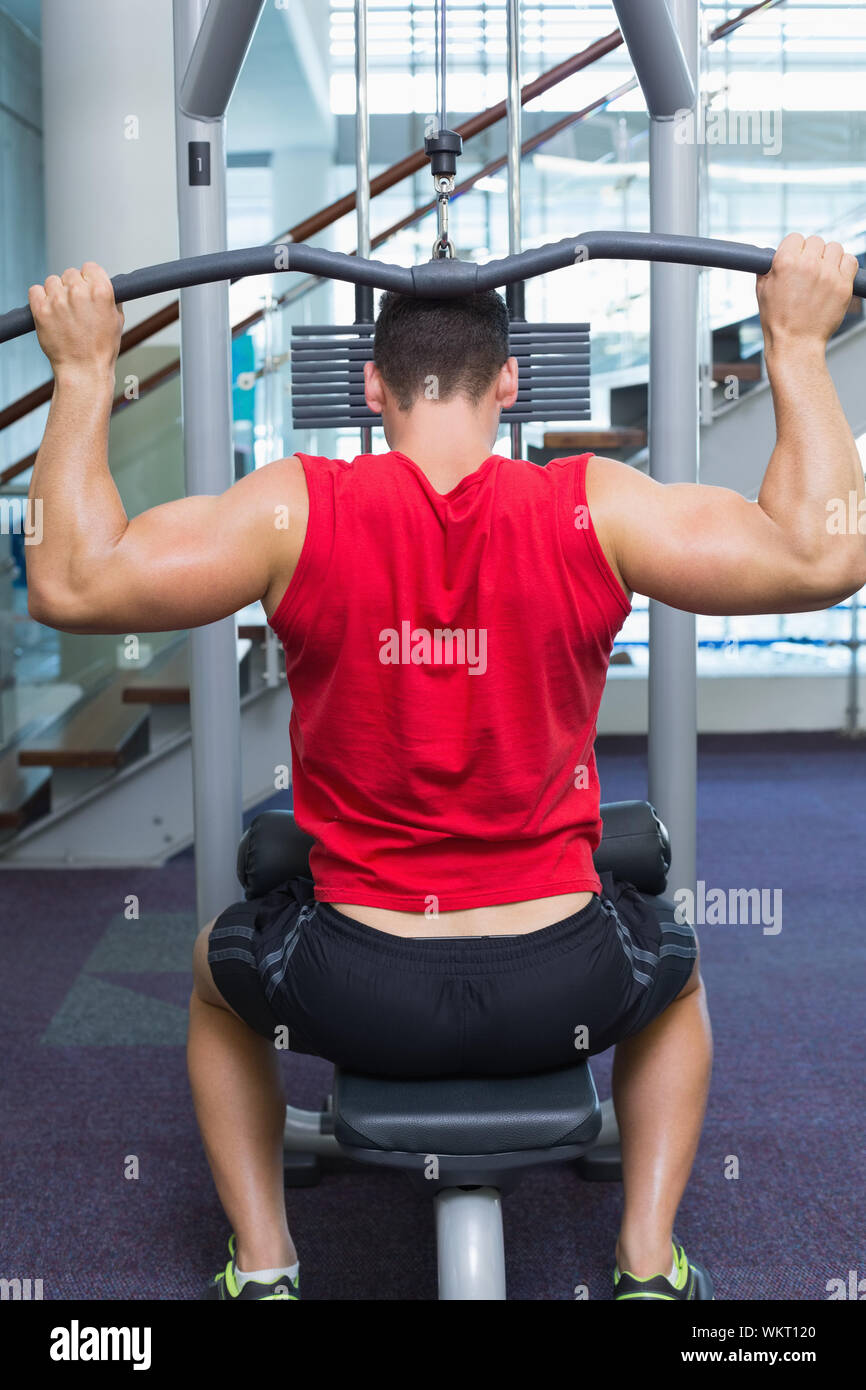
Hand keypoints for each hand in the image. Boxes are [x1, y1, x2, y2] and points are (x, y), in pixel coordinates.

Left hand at [28, 262, 123, 378]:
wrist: (84, 370)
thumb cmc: (101, 350)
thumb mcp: (117, 321)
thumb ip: (110, 299)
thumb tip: (105, 288)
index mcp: (101, 291)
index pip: (90, 267)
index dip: (89, 278)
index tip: (87, 288)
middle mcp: (79, 292)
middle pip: (70, 273)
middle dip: (72, 287)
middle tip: (75, 306)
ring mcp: (58, 300)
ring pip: (52, 281)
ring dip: (56, 292)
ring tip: (62, 312)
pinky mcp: (41, 310)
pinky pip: (35, 290)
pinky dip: (40, 298)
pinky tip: (49, 311)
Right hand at [756, 233, 859, 353]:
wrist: (795, 344)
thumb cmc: (778, 321)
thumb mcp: (762, 291)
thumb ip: (767, 268)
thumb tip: (769, 256)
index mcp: (785, 262)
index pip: (795, 238)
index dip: (794, 249)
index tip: (796, 259)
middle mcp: (808, 265)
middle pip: (816, 241)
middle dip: (812, 254)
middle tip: (808, 270)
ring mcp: (828, 275)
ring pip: (835, 248)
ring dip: (829, 258)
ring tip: (822, 274)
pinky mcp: (843, 285)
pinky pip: (850, 261)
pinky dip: (844, 266)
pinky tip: (835, 276)